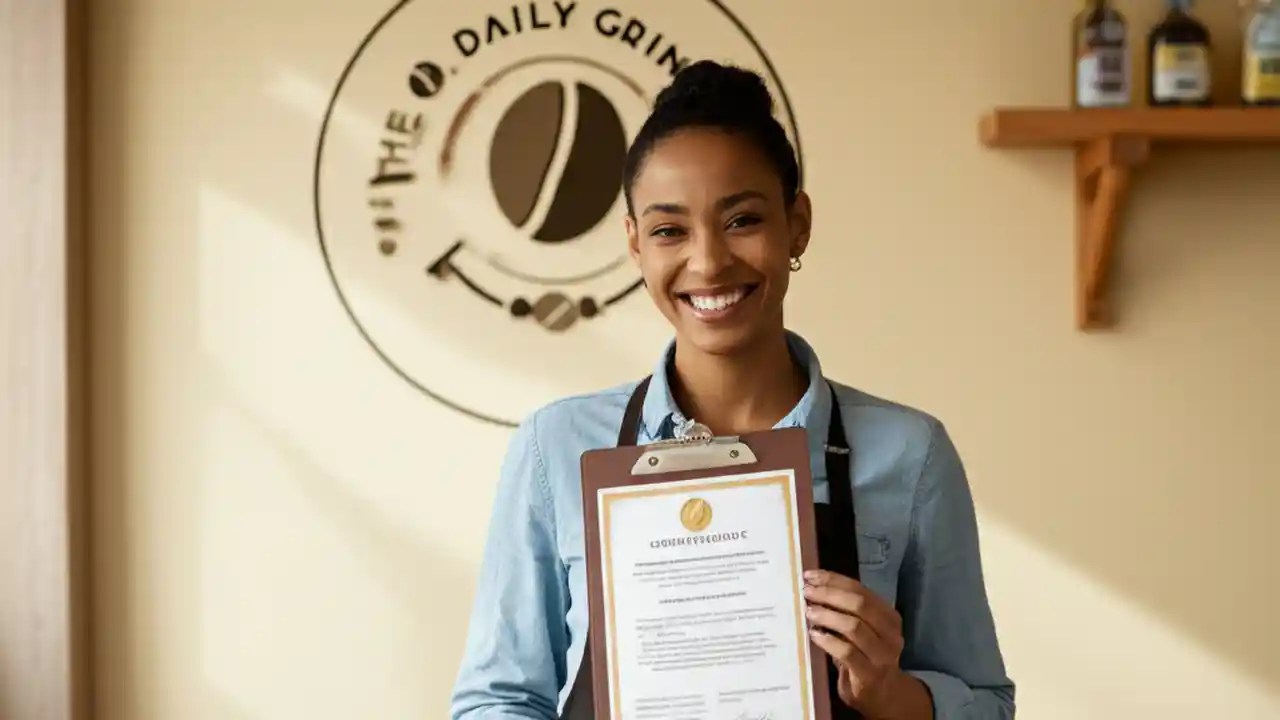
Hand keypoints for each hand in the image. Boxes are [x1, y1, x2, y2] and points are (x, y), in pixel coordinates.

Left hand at [802, 570, 930, 719]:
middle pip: (859, 604)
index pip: (860, 590)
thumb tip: (814, 586)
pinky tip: (814, 635)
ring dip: (827, 616)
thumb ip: (845, 610)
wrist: (882, 695)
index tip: (810, 575)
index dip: (833, 580)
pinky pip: (847, 652)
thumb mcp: (861, 630)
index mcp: (888, 616)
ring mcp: (882, 655)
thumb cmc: (864, 657)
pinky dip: (828, 640)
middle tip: (807, 593)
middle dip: (829, 594)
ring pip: (854, 626)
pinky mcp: (869, 674)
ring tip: (809, 612)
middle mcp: (890, 633)